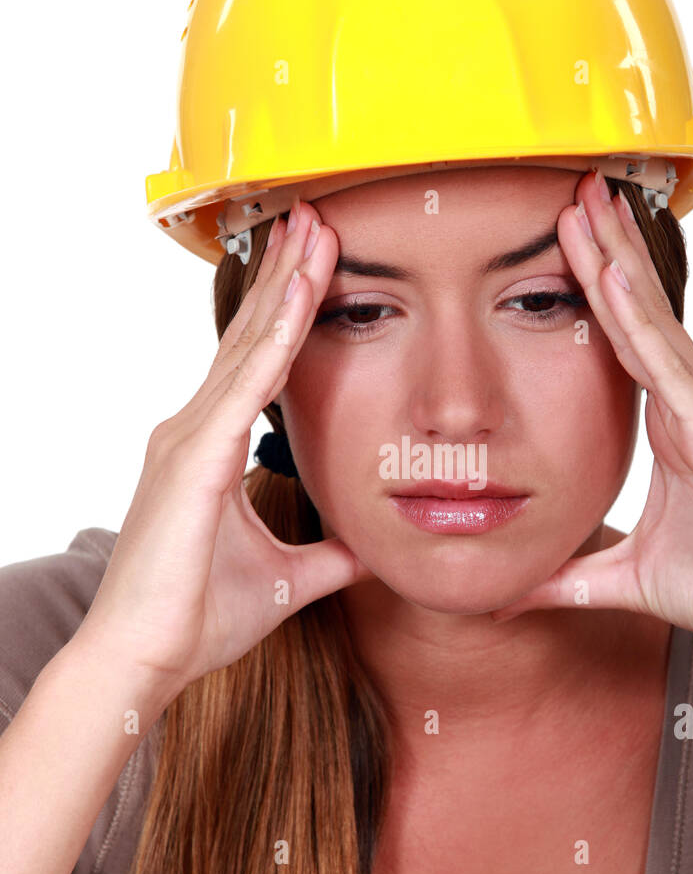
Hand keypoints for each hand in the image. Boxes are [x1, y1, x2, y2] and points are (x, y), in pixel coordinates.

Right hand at [77, 201, 371, 698]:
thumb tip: (366, 550)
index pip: (255, 363)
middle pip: (249, 337)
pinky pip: (246, 384)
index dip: (286, 310)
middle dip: (286, 274)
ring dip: (286, 285)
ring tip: (315, 229)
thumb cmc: (196, 619)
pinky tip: (302, 294)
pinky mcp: (194, 458)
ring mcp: (187, 438)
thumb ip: (326, 557)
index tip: (315, 262)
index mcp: (208, 449)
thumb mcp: (285, 578)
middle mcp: (192, 429)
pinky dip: (276, 336)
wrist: (145, 658)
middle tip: (316, 215)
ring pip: (248, 346)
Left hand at [490, 169, 692, 657]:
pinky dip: (636, 319)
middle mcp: (690, 403)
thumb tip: (509, 597)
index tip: (566, 239)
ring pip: (651, 320)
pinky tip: (608, 276)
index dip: (598, 287)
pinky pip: (667, 363)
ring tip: (585, 204)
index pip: (624, 341)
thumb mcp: (628, 579)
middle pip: (638, 312)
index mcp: (673, 425)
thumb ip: (570, 579)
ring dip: (615, 260)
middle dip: (606, 249)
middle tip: (574, 191)